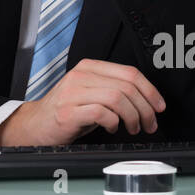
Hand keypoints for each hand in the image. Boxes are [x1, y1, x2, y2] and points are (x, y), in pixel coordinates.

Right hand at [0, 59, 165, 145]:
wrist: (35, 125)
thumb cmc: (67, 111)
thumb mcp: (90, 93)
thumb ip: (112, 88)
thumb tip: (146, 98)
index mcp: (89, 67)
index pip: (129, 72)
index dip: (150, 90)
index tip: (159, 106)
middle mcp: (80, 75)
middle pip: (127, 86)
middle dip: (145, 108)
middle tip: (149, 123)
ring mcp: (73, 93)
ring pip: (117, 98)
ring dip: (132, 117)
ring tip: (132, 128)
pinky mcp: (68, 112)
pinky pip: (102, 113)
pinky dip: (113, 123)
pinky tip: (112, 127)